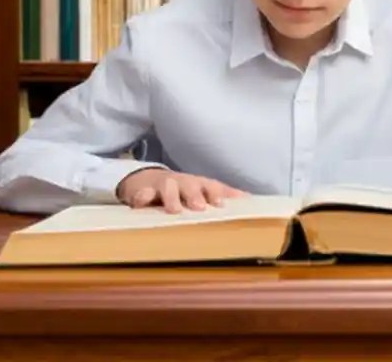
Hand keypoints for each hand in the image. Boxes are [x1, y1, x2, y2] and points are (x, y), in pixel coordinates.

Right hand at [116, 168, 246, 212]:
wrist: (148, 181)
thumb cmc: (183, 191)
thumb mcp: (202, 192)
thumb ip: (223, 196)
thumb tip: (250, 199)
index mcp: (199, 185)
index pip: (211, 186)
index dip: (216, 194)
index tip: (221, 204)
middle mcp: (183, 183)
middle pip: (191, 185)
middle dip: (195, 194)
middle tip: (199, 207)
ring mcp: (163, 185)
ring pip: (168, 186)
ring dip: (171, 197)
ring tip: (174, 210)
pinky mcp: (143, 191)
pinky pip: (141, 193)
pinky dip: (141, 197)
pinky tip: (140, 203)